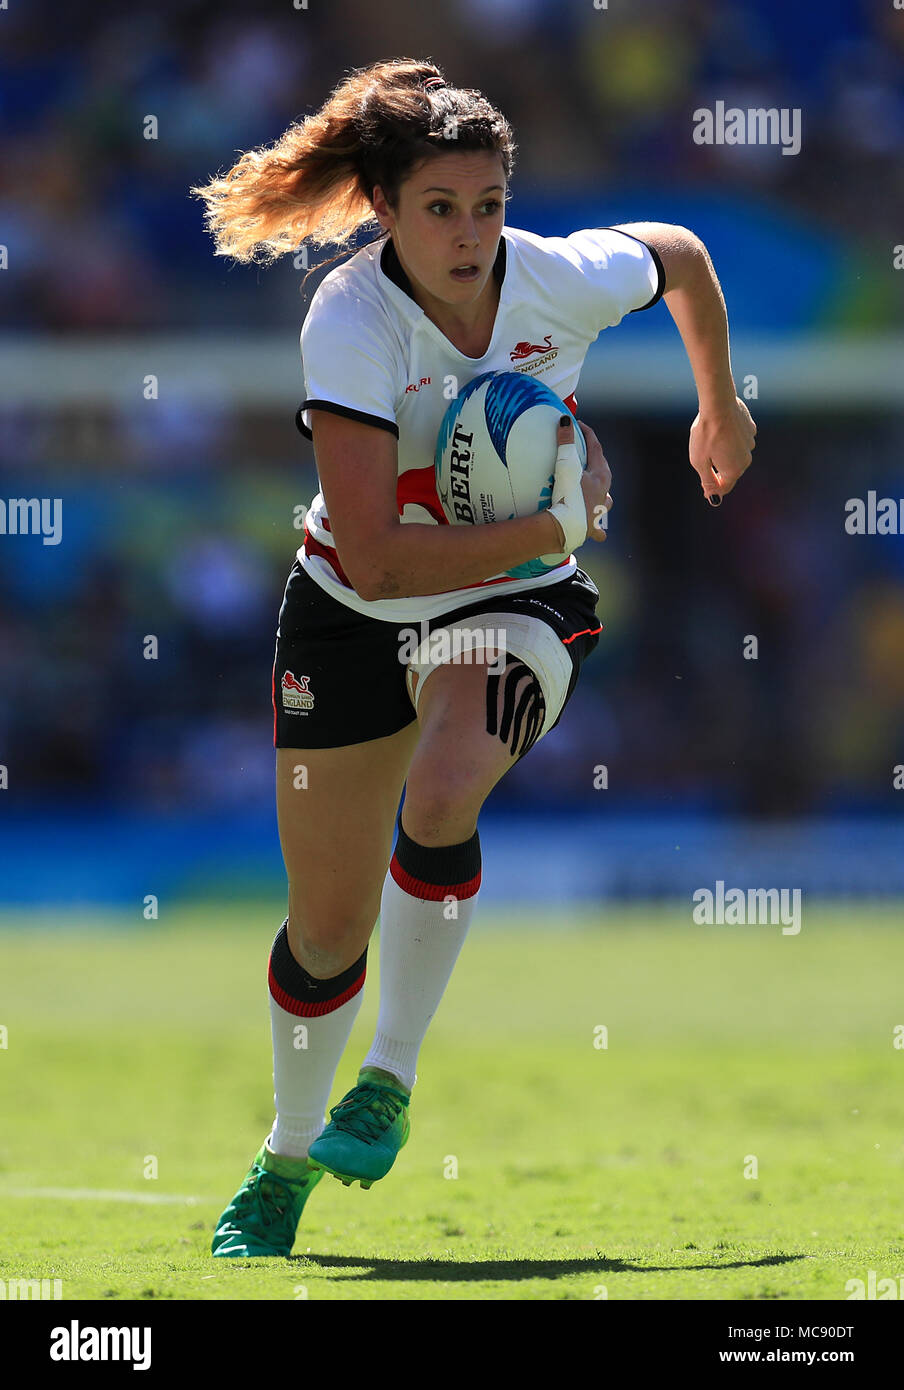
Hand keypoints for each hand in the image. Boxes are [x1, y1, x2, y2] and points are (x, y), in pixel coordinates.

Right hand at [576, 418, 612, 541]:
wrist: (564, 528)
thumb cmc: (567, 496)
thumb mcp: (565, 465)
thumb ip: (565, 442)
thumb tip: (566, 419)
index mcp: (601, 476)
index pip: (596, 449)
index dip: (588, 435)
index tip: (579, 425)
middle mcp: (604, 494)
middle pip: (604, 474)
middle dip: (597, 464)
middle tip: (585, 457)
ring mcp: (599, 512)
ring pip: (606, 501)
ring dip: (603, 496)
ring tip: (597, 495)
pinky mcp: (591, 529)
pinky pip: (598, 529)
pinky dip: (598, 528)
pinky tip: (598, 530)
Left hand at [689, 396, 755, 504]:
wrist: (718, 404)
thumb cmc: (706, 434)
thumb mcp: (699, 462)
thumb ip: (708, 481)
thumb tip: (713, 498)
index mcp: (734, 470)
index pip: (724, 487)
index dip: (713, 490)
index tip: (704, 488)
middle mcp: (746, 459)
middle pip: (731, 471)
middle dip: (718, 470)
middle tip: (704, 461)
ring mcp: (750, 443)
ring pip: (735, 454)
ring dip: (724, 452)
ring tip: (711, 441)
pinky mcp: (750, 429)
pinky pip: (739, 439)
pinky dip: (730, 438)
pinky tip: (721, 430)